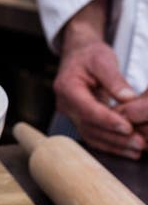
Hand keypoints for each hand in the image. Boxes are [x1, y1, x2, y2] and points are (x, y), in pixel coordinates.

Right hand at [54, 0, 143, 157]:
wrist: (78, 55)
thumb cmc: (89, 55)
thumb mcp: (103, 59)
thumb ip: (114, 78)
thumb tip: (128, 98)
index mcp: (67, 87)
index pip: (87, 109)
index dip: (107, 120)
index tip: (128, 127)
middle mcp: (65, 104)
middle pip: (90, 126)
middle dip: (115, 137)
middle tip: (139, 142)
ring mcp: (71, 114)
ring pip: (92, 135)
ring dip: (115, 145)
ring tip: (138, 149)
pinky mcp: (80, 120)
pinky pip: (94, 136)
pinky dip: (111, 144)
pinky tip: (128, 149)